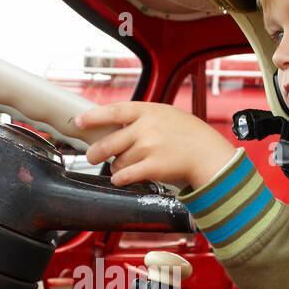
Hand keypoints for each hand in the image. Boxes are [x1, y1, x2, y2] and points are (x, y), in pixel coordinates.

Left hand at [74, 102, 235, 189]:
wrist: (209, 154)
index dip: (93, 117)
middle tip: (91, 155)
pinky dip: (119, 178)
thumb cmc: (188, 135)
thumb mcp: (166, 115)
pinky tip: (121, 178)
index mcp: (148, 110)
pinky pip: (124, 175)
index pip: (113, 111)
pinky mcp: (152, 167)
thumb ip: (142, 118)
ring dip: (116, 167)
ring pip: (117, 161)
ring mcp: (149, 147)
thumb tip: (115, 126)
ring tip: (124, 167)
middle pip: (108, 142)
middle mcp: (146, 128)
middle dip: (95, 152)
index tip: (79, 121)